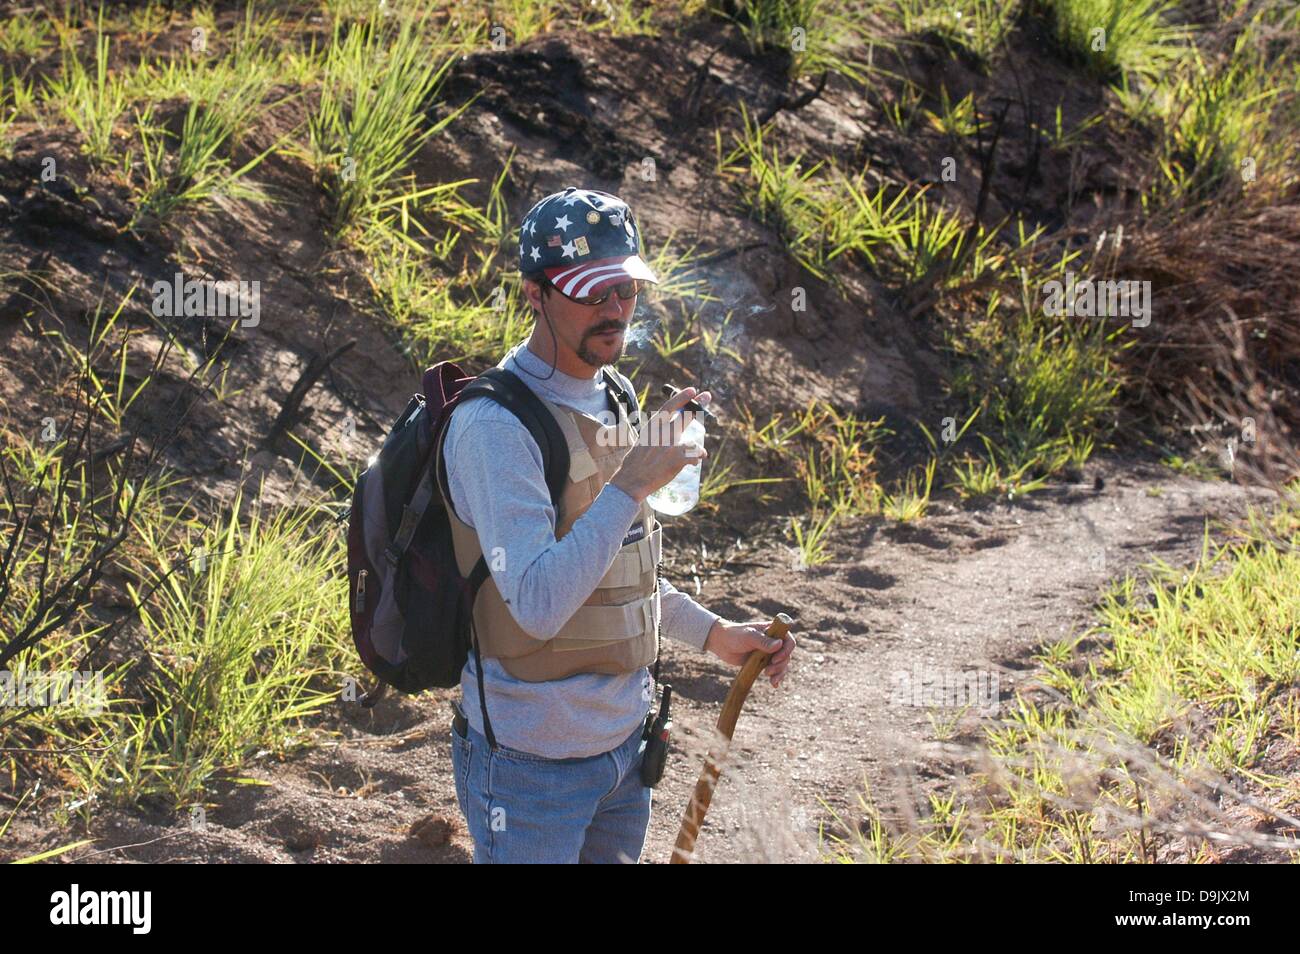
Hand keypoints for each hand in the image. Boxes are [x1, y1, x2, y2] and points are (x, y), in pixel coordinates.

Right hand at [610, 386, 710, 502]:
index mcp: (653, 426)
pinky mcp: (678, 457)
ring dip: (695, 450)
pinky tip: (692, 464)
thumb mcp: (643, 441)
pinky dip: (696, 459)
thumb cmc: (635, 464)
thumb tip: (671, 434)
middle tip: (707, 396)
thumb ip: (657, 434)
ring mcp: (671, 443)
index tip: (692, 390)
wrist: (631, 481)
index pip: (670, 406)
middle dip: (699, 405)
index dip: (682, 397)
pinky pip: (696, 455)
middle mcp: (663, 431)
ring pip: (694, 442)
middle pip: (687, 415)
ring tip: (693, 458)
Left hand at [703, 618, 795, 687]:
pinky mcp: (763, 662)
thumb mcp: (748, 637)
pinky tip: (774, 684)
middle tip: (768, 671)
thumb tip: (779, 644)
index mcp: (772, 631)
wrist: (721, 643)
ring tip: (770, 678)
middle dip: (781, 665)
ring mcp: (769, 652)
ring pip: (782, 664)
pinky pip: (774, 670)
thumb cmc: (734, 635)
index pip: (788, 640)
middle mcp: (773, 641)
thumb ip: (763, 641)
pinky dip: (776, 677)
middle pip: (787, 655)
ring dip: (779, 672)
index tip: (775, 659)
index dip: (786, 650)